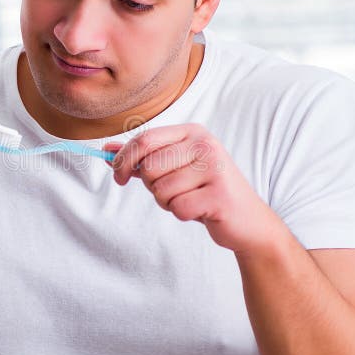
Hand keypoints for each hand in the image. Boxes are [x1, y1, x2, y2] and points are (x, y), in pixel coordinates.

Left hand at [106, 124, 281, 254]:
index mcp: (193, 132)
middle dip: (151, 186)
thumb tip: (106, 150)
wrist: (248, 221)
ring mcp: (215, 168)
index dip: (123, 160)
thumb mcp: (174, 168)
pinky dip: (183, 214)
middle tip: (173, 191)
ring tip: (191, 199)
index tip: (117, 177)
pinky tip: (200, 210)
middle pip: (149, 166)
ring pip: (161, 190)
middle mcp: (205, 145)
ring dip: (168, 202)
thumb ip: (142, 158)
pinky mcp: (219, 195)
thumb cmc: (205, 191)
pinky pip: (178, 208)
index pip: (144, 140)